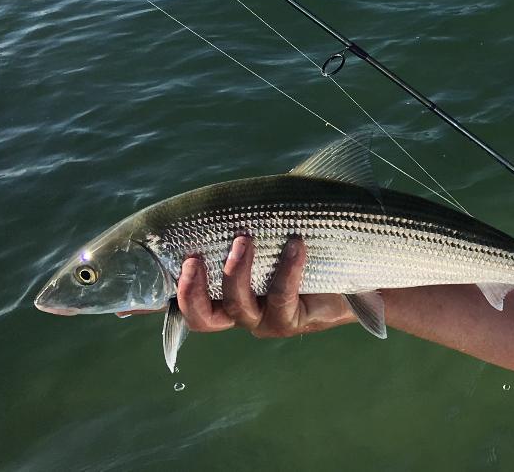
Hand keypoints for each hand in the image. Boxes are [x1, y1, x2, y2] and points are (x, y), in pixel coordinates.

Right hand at [176, 235, 354, 336]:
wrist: (354, 269)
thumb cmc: (307, 243)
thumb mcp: (272, 230)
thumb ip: (247, 221)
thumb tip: (230, 192)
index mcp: (226, 295)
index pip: (189, 303)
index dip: (169, 295)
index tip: (159, 275)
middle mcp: (241, 312)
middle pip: (203, 317)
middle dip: (192, 290)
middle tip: (193, 258)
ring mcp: (265, 321)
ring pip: (238, 305)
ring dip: (236, 271)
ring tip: (244, 239)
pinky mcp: (291, 321)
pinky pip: (281, 297)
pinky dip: (286, 269)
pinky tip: (295, 245)